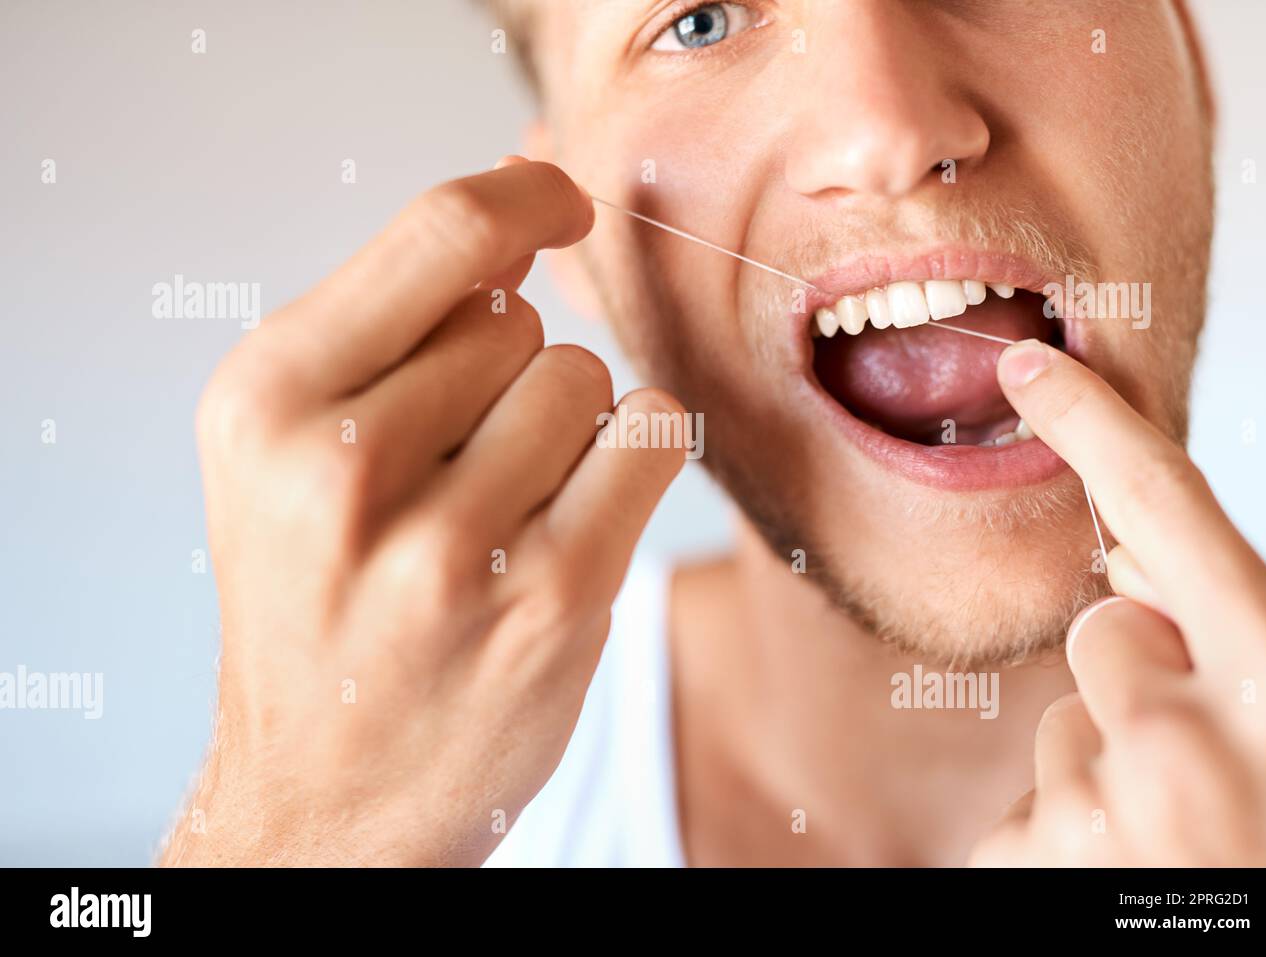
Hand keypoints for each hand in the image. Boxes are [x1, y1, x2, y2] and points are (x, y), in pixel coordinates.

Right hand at [161, 159, 685, 865]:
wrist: (329, 792)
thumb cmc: (319, 603)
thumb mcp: (294, 447)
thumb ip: (399, 312)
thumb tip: (528, 184)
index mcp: (266, 406)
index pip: (441, 233)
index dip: (521, 196)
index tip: (559, 203)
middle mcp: (343, 470)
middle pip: (519, 318)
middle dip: (506, 370)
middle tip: (451, 469)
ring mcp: (453, 545)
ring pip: (585, 378)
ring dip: (564, 427)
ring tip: (496, 510)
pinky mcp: (554, 600)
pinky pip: (651, 438)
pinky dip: (631, 457)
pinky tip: (573, 516)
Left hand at [969, 340, 1265, 865]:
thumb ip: (1243, 632)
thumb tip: (1132, 558)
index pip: (1166, 505)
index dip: (1093, 422)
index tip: (1029, 369)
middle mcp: (1190, 739)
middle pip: (1104, 631)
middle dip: (1145, 680)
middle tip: (1217, 767)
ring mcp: (1109, 809)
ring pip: (1065, 725)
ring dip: (1115, 769)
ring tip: (1194, 838)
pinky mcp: (1043, 865)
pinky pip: (1032, 805)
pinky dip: (1075, 838)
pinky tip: (1142, 879)